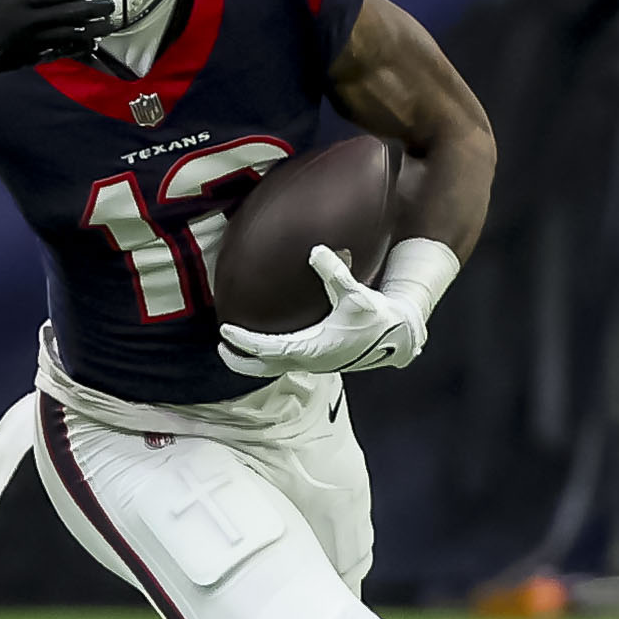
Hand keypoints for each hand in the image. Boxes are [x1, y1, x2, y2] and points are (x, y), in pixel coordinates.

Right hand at [0, 0, 110, 82]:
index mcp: (15, 2)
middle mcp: (26, 23)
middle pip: (67, 15)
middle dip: (91, 10)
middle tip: (110, 6)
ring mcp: (27, 44)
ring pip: (66, 36)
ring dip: (89, 31)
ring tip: (106, 27)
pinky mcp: (25, 60)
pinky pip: (55, 53)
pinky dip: (73, 49)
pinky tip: (87, 46)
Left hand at [218, 245, 428, 377]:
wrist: (397, 336)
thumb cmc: (376, 316)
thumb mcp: (356, 293)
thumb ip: (335, 273)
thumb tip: (315, 251)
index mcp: (313, 348)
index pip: (269, 349)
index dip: (245, 341)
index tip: (225, 330)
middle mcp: (310, 360)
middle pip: (265, 368)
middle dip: (241, 360)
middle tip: (221, 347)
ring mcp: (315, 363)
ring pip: (276, 367)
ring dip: (255, 360)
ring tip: (236, 347)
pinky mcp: (320, 359)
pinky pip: (286, 362)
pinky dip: (270, 356)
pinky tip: (265, 344)